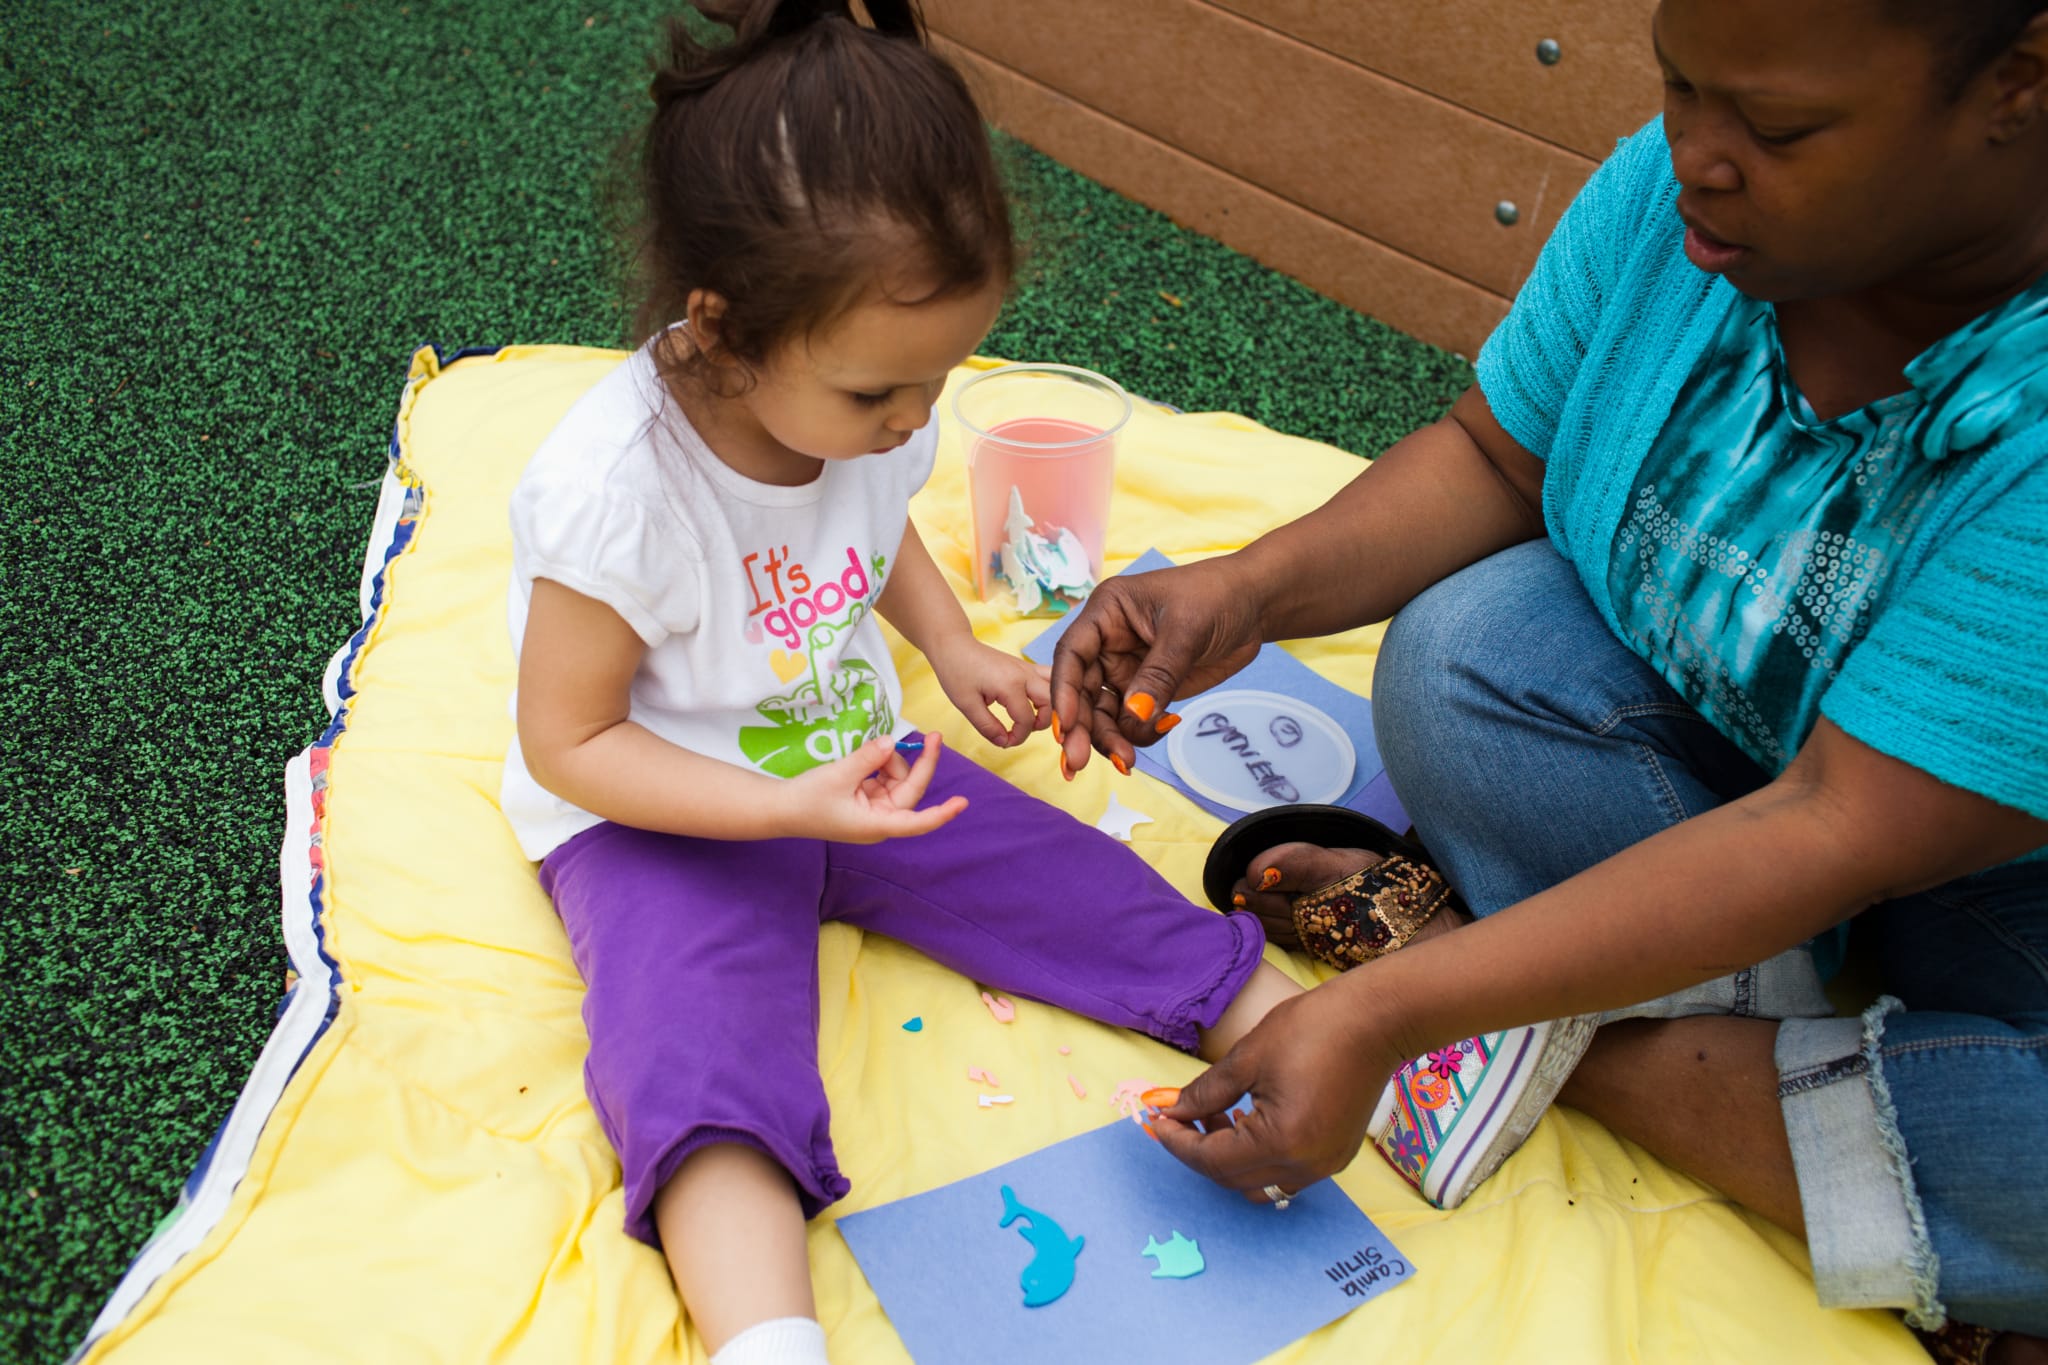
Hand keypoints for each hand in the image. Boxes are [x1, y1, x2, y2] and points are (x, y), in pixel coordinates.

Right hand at [777, 732, 966, 843]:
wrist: (781, 808)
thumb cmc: (807, 799)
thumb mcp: (838, 774)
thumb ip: (867, 758)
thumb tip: (890, 742)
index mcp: (877, 824)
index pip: (917, 822)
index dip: (941, 814)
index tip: (962, 804)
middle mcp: (881, 819)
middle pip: (910, 788)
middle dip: (917, 763)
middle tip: (933, 735)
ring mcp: (874, 808)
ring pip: (898, 779)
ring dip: (889, 761)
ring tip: (866, 753)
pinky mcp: (867, 798)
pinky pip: (883, 777)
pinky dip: (877, 763)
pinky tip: (864, 758)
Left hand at [926, 636, 1051, 747]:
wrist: (954, 646)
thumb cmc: (957, 672)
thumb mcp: (966, 704)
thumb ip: (987, 726)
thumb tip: (1003, 742)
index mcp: (1010, 684)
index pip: (1027, 720)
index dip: (1018, 737)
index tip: (1004, 742)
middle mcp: (1025, 674)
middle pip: (1051, 704)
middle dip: (1041, 723)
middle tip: (1022, 730)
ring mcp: (1027, 668)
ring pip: (1054, 690)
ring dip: (1049, 708)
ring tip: (1031, 717)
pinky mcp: (1026, 667)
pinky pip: (1048, 679)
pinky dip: (1048, 693)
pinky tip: (1034, 703)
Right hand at [1049, 556, 1263, 776]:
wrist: (1253, 606)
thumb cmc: (1216, 597)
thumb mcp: (1187, 630)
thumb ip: (1159, 675)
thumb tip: (1134, 716)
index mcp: (1106, 613)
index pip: (1072, 655)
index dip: (1064, 692)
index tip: (1066, 727)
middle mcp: (1107, 642)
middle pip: (1082, 691)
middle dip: (1082, 727)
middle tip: (1078, 763)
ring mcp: (1125, 668)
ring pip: (1103, 712)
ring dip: (1109, 739)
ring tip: (1126, 761)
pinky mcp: (1146, 689)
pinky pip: (1130, 720)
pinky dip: (1138, 734)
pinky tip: (1159, 732)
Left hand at [1150, 970, 1407, 1197]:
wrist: (1377, 1020)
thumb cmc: (1313, 1029)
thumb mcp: (1247, 1057)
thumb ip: (1206, 1092)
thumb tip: (1174, 1111)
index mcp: (1281, 1141)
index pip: (1213, 1160)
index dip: (1178, 1143)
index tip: (1157, 1122)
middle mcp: (1305, 1165)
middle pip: (1233, 1178)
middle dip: (1200, 1151)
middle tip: (1181, 1117)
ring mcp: (1325, 1165)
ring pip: (1259, 1182)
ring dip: (1229, 1159)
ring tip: (1217, 1115)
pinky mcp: (1336, 1155)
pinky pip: (1286, 1172)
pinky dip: (1259, 1156)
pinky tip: (1248, 1120)